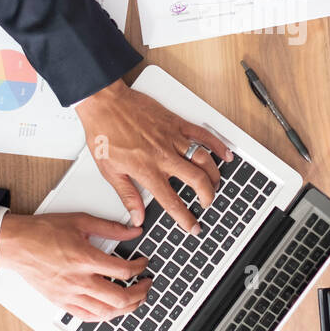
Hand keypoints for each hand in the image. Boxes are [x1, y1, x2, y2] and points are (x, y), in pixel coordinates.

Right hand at [0, 211, 149, 320]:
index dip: (140, 268)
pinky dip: (104, 316)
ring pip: (106, 312)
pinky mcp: (61, 302)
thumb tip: (133, 232)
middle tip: (146, 285)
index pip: (123, 270)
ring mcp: (69, 294)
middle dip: (140, 293)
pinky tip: (110, 309)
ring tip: (134, 299)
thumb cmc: (42, 232)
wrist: (15, 244)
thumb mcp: (80, 221)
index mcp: (85, 258)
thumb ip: (110, 228)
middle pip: (120, 298)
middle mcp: (78, 280)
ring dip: (126, 308)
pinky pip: (87, 317)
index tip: (143, 264)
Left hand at [74, 80, 232, 234]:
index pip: (172, 201)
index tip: (193, 227)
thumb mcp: (109, 171)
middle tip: (206, 203)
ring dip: (213, 175)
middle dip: (207, 196)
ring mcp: (173, 138)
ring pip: (204, 160)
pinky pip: (203, 135)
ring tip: (214, 184)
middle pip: (197, 181)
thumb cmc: (105, 133)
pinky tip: (225, 154)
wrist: (105, 103)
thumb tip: (136, 216)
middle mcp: (163, 156)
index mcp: (147, 170)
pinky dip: (217, 145)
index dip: (185, 218)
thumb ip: (127, 195)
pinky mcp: (177, 124)